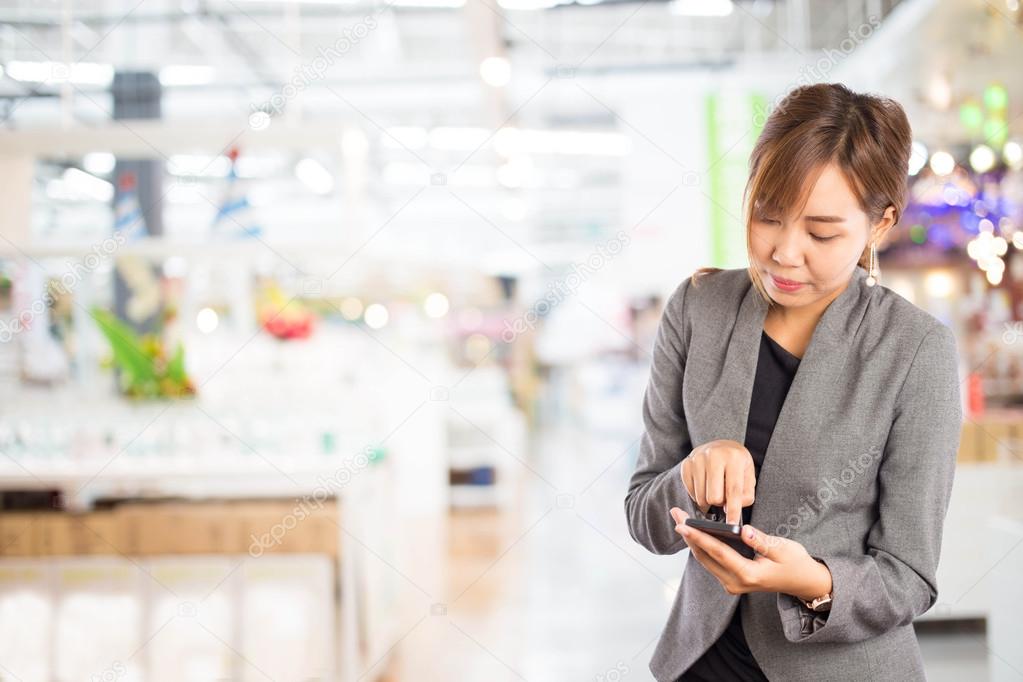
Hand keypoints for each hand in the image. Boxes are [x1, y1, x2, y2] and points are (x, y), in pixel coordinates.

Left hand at [669, 508, 832, 600]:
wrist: (803, 583)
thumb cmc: (796, 563)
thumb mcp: (783, 549)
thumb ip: (762, 540)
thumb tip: (743, 530)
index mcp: (749, 575)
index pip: (718, 553)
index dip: (698, 537)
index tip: (682, 524)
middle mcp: (736, 583)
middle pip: (705, 556)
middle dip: (688, 535)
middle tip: (676, 513)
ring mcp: (732, 584)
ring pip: (705, 560)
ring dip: (692, 540)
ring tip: (681, 519)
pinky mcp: (732, 581)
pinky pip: (711, 562)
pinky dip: (702, 546)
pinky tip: (694, 532)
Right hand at [681, 439, 755, 524]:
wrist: (722, 447)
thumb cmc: (737, 465)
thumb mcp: (748, 477)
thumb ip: (745, 495)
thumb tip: (729, 510)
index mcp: (733, 457)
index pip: (733, 490)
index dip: (733, 510)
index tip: (732, 525)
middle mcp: (713, 455)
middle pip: (714, 497)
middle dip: (720, 502)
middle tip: (723, 496)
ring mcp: (697, 458)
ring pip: (701, 497)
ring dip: (709, 500)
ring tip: (715, 490)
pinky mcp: (686, 464)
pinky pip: (691, 492)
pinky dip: (699, 494)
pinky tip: (705, 486)